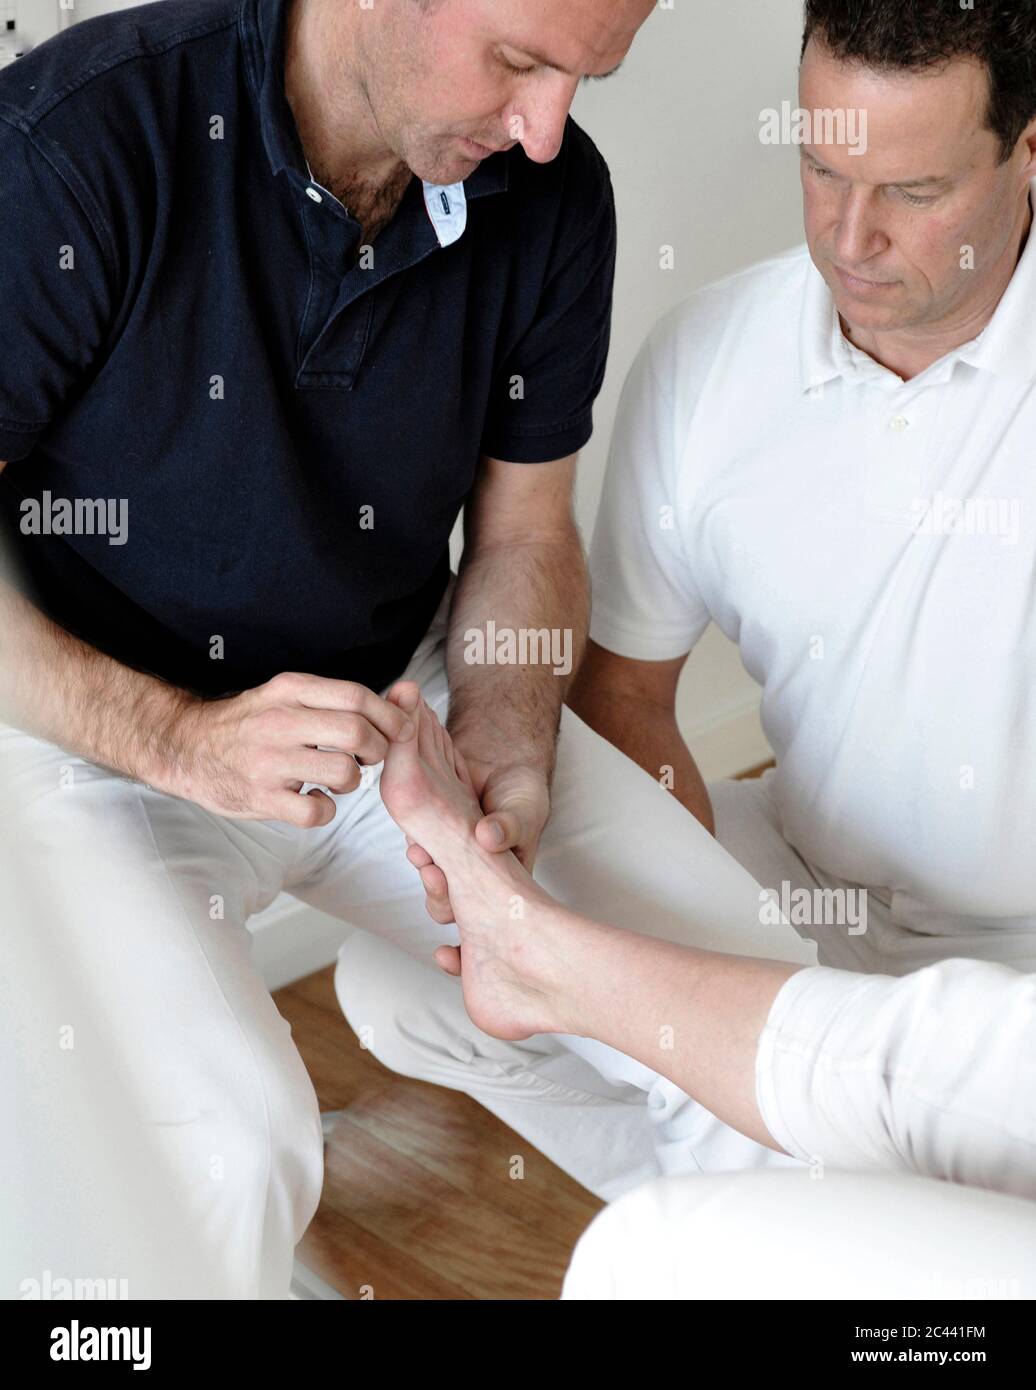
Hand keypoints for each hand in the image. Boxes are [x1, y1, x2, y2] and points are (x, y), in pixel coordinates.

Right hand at [159, 671, 414, 825]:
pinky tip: (314, 801)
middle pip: (357, 733)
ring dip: (353, 781)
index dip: (389, 716)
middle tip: (371, 758)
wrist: (187, 748)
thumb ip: (328, 699)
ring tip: (338, 779)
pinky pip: (316, 811)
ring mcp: (269, 762)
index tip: (399, 730)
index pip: (357, 697)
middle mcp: (280, 722)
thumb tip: (391, 706)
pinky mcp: (260, 797)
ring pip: (343, 773)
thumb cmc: (247, 723)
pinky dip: (325, 810)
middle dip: (378, 749)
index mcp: (290, 691)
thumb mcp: (282, 695)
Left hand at [404, 736, 550, 924]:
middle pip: (448, 904)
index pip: (480, 918)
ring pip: (430, 873)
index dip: (460, 923)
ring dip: (422, 864)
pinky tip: (413, 825)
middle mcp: (472, 875)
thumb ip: (510, 827)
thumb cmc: (522, 793)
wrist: (502, 759)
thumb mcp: (526, 810)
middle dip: (436, 892)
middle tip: (431, 871)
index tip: (445, 921)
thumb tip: (488, 839)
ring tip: (418, 849)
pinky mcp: (432, 830)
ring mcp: (450, 854)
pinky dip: (415, 835)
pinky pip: (419, 841)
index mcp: (502, 884)